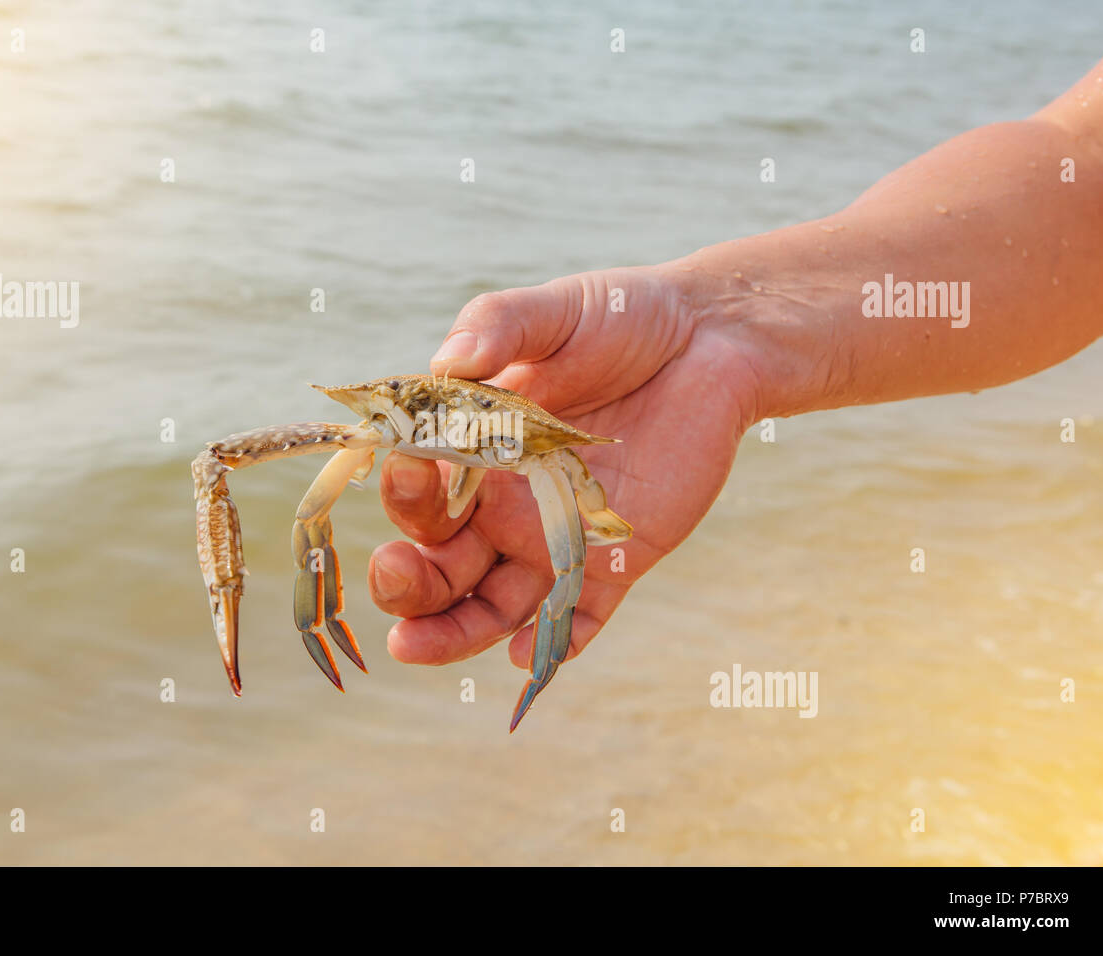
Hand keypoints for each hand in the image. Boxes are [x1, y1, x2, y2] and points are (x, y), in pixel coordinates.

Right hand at [365, 262, 761, 669]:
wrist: (710, 339)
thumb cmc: (618, 319)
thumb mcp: (551, 313)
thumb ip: (496, 327)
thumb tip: (449, 358)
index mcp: (473, 452)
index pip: (421, 491)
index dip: (405, 491)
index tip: (408, 471)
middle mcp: (503, 506)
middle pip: (440, 566)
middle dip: (408, 581)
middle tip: (392, 578)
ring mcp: (555, 538)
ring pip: (492, 606)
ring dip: (452, 632)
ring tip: (414, 646)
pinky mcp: (615, 559)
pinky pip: (578, 615)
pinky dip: (553, 644)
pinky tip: (527, 656)